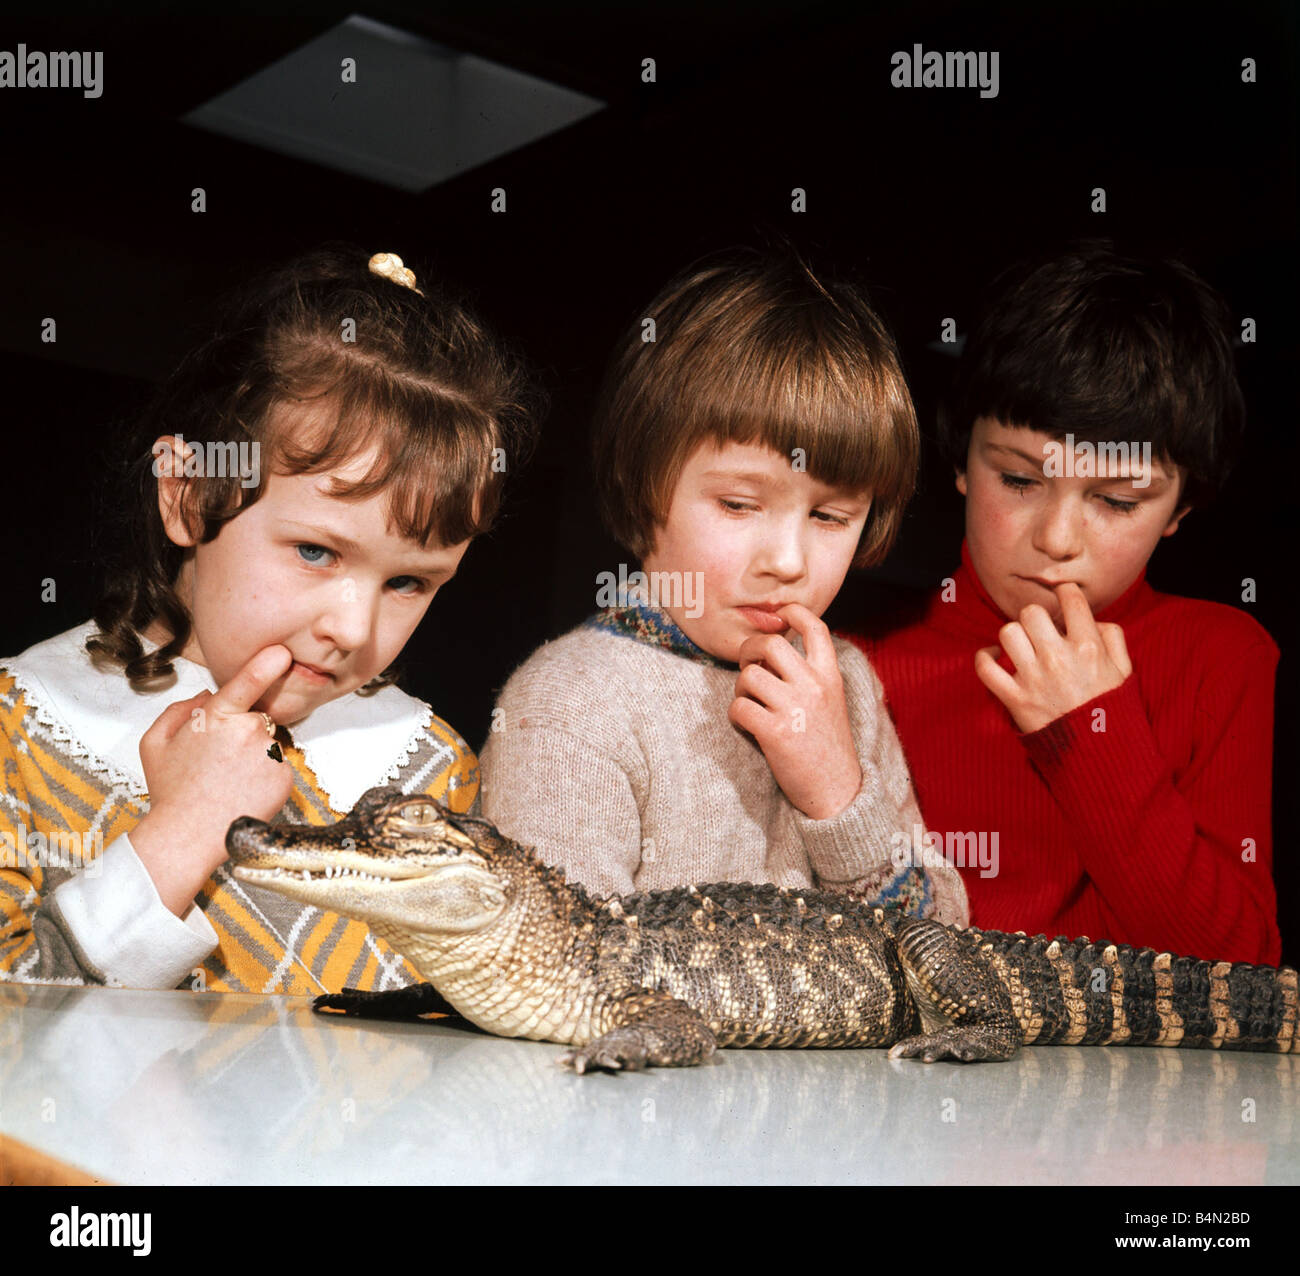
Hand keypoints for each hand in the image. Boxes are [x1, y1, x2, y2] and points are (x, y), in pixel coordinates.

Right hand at [133, 645, 296, 913]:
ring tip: (229, 780)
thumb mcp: (155, 743)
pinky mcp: (286, 777)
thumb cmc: (171, 790)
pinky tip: (244, 791)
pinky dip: (266, 776)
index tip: (282, 651)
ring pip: (268, 742)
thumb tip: (205, 695)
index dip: (266, 663)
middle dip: (242, 732)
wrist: (188, 837)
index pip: (247, 682)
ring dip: (255, 754)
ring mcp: (271, 754)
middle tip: (218, 763)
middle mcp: (250, 731)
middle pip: (256, 718)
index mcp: (217, 718)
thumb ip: (180, 710)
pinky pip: (278, 766)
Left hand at [728, 603, 861, 818]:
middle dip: (750, 649)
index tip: (781, 614)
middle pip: (771, 643)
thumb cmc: (827, 745)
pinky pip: (738, 708)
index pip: (815, 628)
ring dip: (741, 689)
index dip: (794, 612)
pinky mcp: (775, 733)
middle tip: (749, 665)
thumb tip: (771, 650)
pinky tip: (748, 725)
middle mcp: (814, 686)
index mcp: (830, 676)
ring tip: (751, 704)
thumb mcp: (830, 702)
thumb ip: (810, 675)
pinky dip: (736, 716)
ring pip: (748, 676)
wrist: (837, 791)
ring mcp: (794, 709)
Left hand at [975, 583, 1131, 733]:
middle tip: (1040, 630)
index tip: (1063, 600)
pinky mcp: (1014, 698)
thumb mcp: (1125, 671)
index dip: (1065, 594)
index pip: (1070, 599)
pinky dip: (984, 659)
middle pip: (1031, 612)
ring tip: (1021, 645)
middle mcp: (1059, 658)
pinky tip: (994, 658)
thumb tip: (1093, 619)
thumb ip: (1113, 638)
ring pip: (1007, 633)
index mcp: (1089, 648)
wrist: (1100, 753)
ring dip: (1012, 637)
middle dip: (1035, 617)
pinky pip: (984, 668)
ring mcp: (1034, 678)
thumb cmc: (1112, 710)